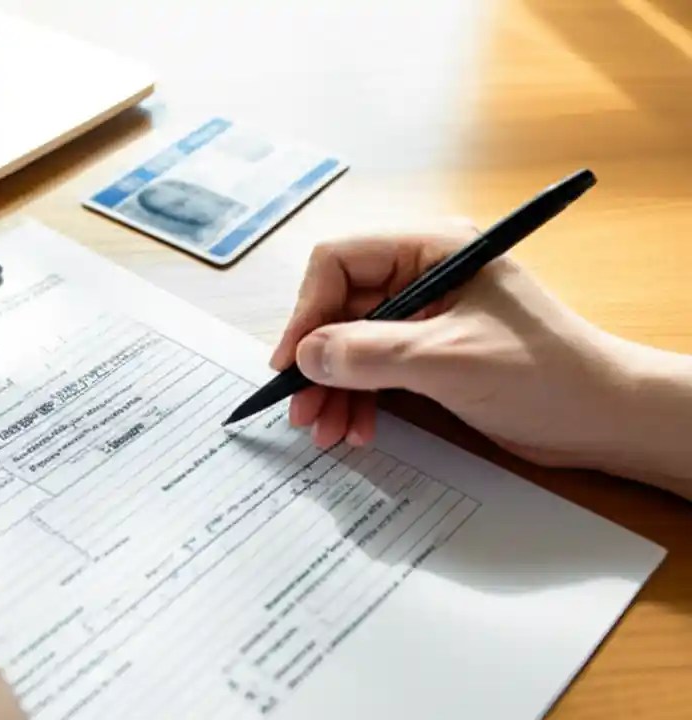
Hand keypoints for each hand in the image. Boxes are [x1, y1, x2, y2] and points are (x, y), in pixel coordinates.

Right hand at [270, 221, 625, 469]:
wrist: (604, 418)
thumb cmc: (543, 375)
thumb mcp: (446, 361)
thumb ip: (369, 353)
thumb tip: (306, 355)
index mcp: (430, 248)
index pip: (339, 262)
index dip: (307, 311)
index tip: (292, 362)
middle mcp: (424, 273)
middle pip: (339, 307)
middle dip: (318, 362)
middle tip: (301, 411)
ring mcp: (427, 313)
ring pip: (352, 343)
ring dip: (335, 387)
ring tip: (326, 431)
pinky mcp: (432, 350)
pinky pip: (375, 368)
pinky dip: (360, 398)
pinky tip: (358, 429)